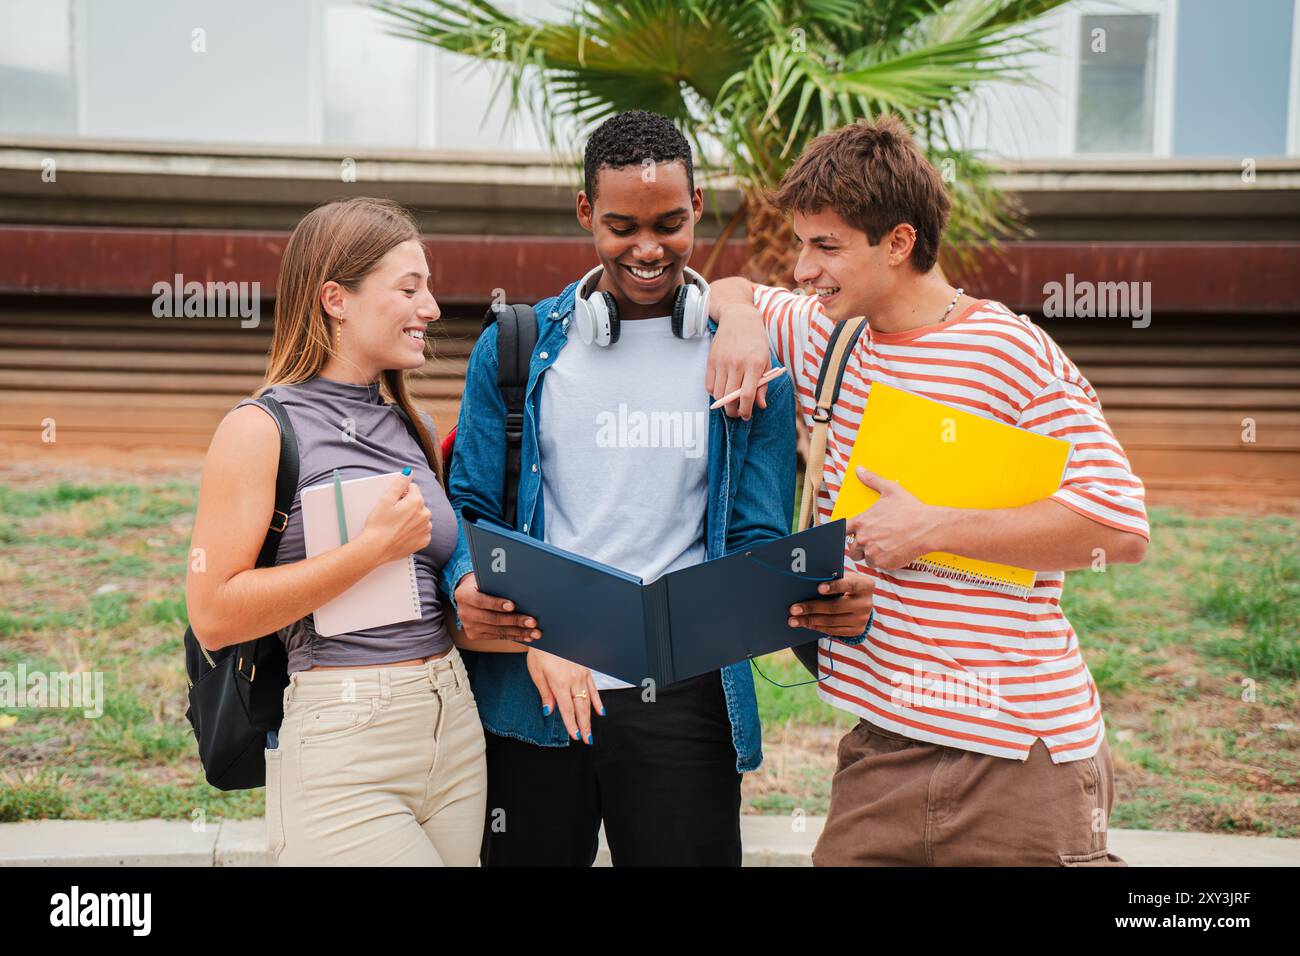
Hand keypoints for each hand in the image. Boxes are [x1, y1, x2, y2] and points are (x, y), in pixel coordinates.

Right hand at [358, 471, 430, 564]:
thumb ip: (399, 483)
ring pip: (419, 517)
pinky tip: (402, 533)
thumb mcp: (386, 499)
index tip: (392, 503)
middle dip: (407, 505)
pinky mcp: (424, 540)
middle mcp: (426, 514)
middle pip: (417, 503)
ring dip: (411, 518)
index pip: (412, 489)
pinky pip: (421, 531)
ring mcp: (426, 528)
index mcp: (417, 501)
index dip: (401, 494)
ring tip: (396, 525)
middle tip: (392, 515)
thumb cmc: (379, 524)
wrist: (376, 548)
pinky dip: (413, 531)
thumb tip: (409, 472)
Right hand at [453, 572, 540, 642]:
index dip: (497, 604)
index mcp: (463, 595)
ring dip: (519, 632)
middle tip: (532, 622)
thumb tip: (520, 585)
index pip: (481, 601)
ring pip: (497, 630)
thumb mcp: (483, 578)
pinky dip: (514, 636)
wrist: (466, 595)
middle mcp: (464, 613)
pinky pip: (497, 636)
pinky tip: (527, 636)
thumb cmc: (481, 583)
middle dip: (515, 621)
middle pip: (492, 619)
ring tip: (535, 632)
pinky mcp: (474, 635)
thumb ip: (495, 582)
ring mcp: (469, 626)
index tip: (513, 606)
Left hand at [525, 647, 603, 743]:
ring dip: (590, 718)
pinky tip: (600, 711)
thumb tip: (549, 711)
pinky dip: (597, 701)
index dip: (571, 724)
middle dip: (584, 726)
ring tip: (591, 732)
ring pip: (588, 701)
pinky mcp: (586, 669)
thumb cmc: (541, 652)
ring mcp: (582, 674)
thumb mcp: (536, 672)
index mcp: (560, 682)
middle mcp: (574, 680)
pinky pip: (593, 688)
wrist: (551, 633)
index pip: (567, 709)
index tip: (575, 736)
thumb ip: (545, 693)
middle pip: (581, 708)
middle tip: (587, 740)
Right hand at [706, 302, 771, 419]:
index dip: (746, 410)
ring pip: (718, 394)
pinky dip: (714, 392)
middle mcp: (737, 364)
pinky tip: (722, 390)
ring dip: (723, 403)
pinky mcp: (711, 360)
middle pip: (730, 397)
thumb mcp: (766, 361)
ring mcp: (722, 362)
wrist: (739, 319)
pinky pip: (709, 385)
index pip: (747, 395)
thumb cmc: (756, 341)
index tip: (746, 416)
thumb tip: (760, 405)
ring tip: (730, 402)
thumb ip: (763, 385)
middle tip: (737, 413)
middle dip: (733, 411)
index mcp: (754, 364)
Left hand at [788, 571, 874, 636]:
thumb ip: (833, 578)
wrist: (862, 602)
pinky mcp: (857, 630)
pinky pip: (833, 630)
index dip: (834, 586)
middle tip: (794, 609)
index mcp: (865, 585)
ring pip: (831, 621)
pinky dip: (817, 627)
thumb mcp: (845, 578)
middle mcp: (866, 603)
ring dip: (810, 620)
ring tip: (793, 620)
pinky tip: (806, 624)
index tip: (819, 588)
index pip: (849, 585)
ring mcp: (862, 619)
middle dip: (812, 607)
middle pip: (835, 606)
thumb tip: (808, 580)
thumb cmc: (847, 585)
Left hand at [845, 467, 946, 568]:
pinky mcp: (883, 564)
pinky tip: (894, 552)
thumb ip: (872, 480)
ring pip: (866, 558)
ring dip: (873, 555)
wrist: (927, 528)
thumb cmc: (910, 510)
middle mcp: (863, 539)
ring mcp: (872, 552)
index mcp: (861, 522)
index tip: (852, 535)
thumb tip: (860, 469)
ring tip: (887, 546)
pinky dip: (885, 562)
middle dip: (861, 547)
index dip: (847, 534)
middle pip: (852, 549)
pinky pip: (879, 566)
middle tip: (876, 541)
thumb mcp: (890, 490)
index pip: (842, 532)